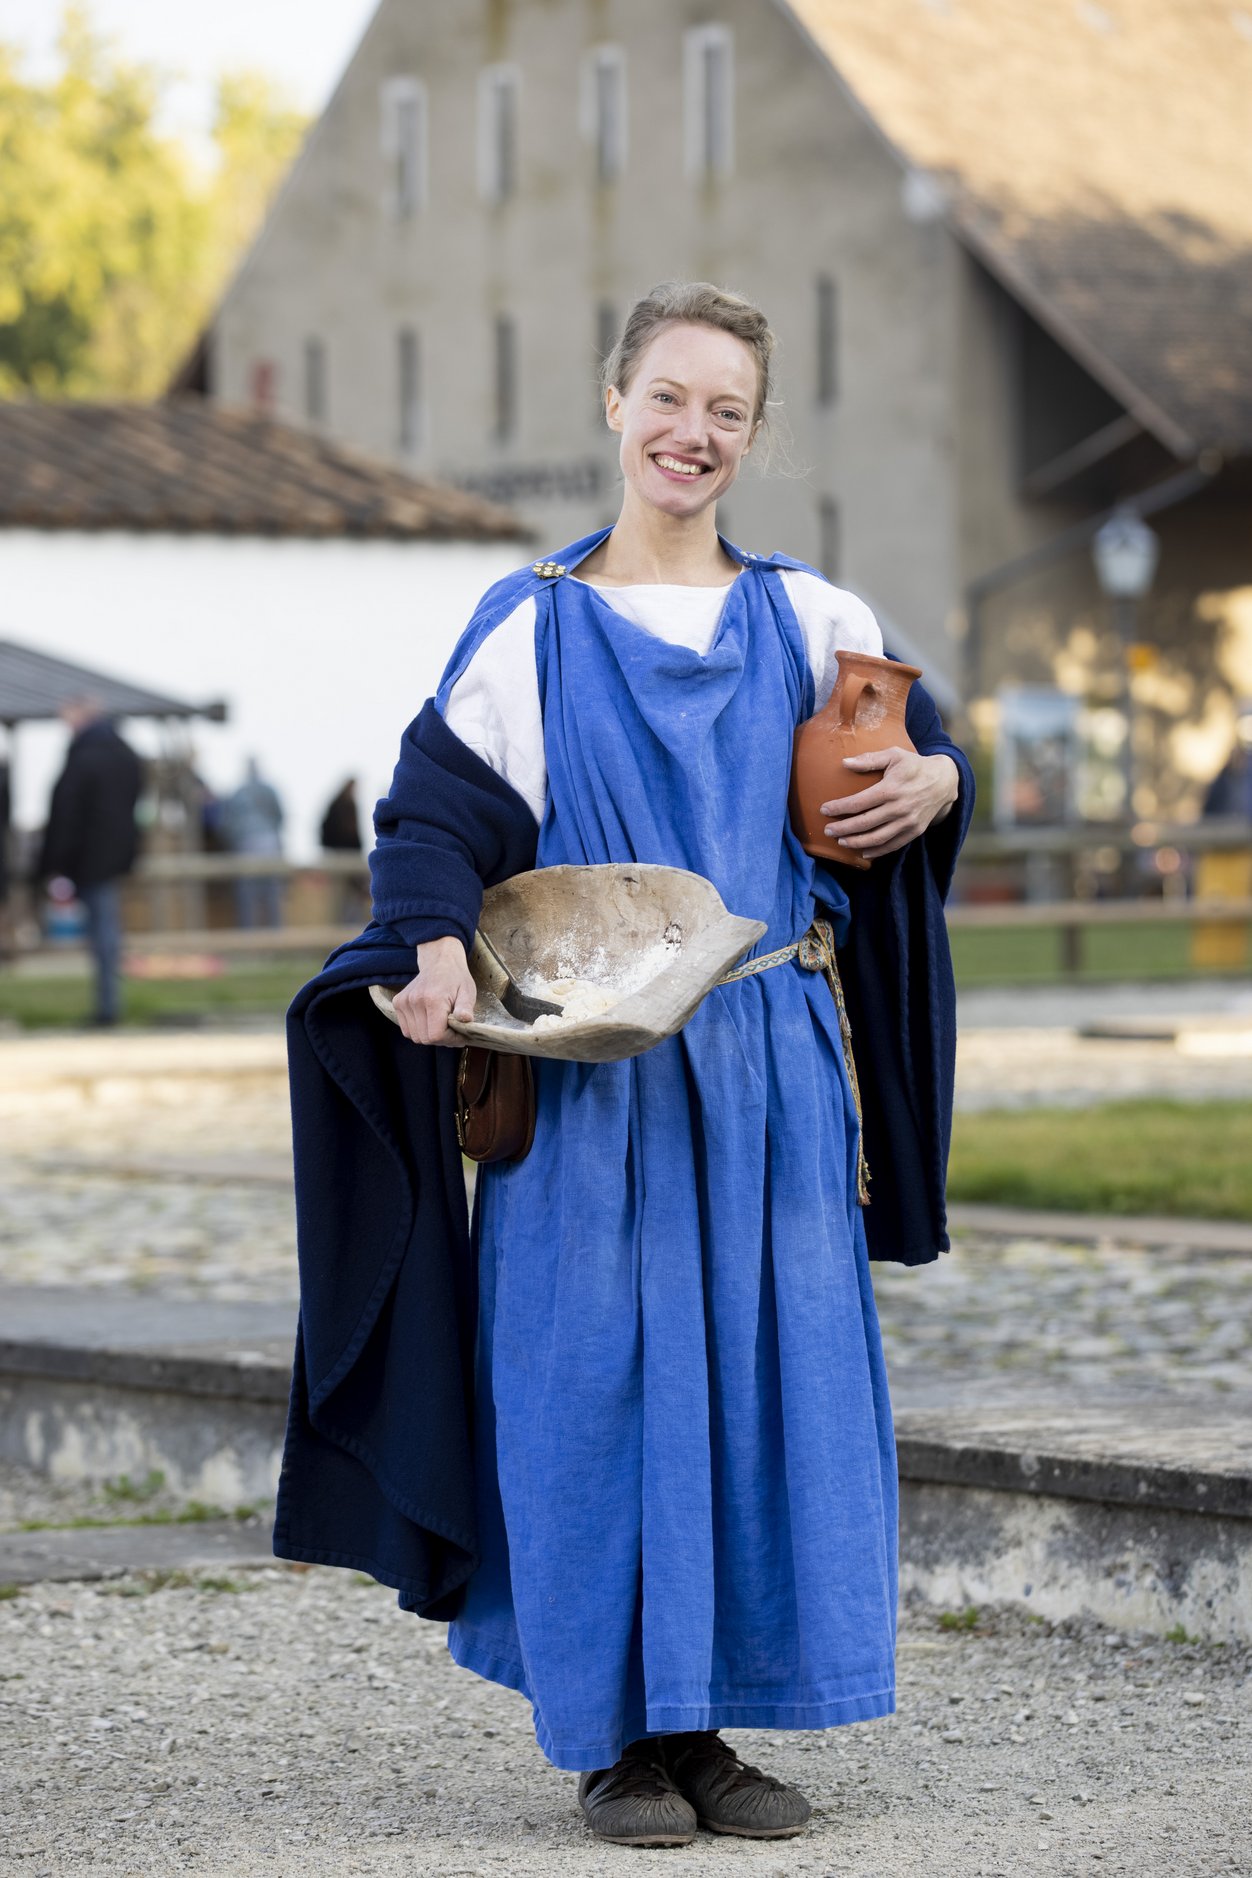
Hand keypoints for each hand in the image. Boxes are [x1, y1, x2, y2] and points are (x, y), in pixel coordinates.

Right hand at [392, 936, 476, 1045]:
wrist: (439, 961)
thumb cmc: (456, 978)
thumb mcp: (468, 991)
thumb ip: (466, 1007)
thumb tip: (466, 1020)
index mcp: (433, 999)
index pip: (436, 1035)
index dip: (450, 1039)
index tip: (460, 1034)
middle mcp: (414, 1001)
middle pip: (424, 1038)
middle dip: (441, 1039)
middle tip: (452, 1031)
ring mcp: (403, 1002)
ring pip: (414, 1036)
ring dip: (429, 1035)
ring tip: (441, 1025)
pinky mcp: (398, 1003)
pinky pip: (407, 1029)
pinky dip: (419, 1030)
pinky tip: (430, 1020)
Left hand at [821, 750, 959, 859]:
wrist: (943, 781)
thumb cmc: (914, 765)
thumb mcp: (894, 754)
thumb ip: (869, 759)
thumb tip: (844, 762)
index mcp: (891, 789)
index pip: (858, 802)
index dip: (839, 808)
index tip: (824, 810)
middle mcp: (899, 808)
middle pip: (864, 823)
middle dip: (843, 829)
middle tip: (827, 831)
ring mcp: (908, 822)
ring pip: (877, 838)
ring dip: (856, 842)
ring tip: (841, 841)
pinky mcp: (914, 831)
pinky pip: (892, 846)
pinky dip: (876, 851)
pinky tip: (862, 852)